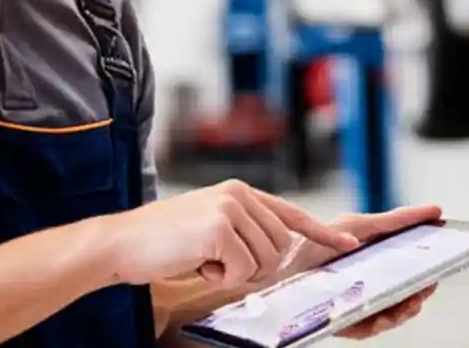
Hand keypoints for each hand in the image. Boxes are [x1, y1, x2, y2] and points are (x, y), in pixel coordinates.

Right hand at [101, 180, 359, 289]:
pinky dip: (219, 276)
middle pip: (279, 248)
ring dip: (233, 272)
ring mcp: (230, 207)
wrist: (121, 242)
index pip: (290, 214)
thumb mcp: (209, 227)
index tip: (347, 243)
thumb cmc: (162, 241)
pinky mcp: (219, 226)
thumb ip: (242, 231)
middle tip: (215, 262)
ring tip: (202, 258)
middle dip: (252, 267)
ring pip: (263, 261)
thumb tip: (274, 253)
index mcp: (240, 192)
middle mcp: (239, 193)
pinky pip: (241, 269)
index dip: (320, 231)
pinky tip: (196, 262)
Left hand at [284, 204, 443, 340]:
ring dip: (406, 309)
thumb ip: (394, 221)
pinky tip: (387, 314)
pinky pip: (369, 327)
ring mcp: (358, 305)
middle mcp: (369, 286)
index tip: (444, 260)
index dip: (428, 267)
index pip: (410, 268)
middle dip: (420, 291)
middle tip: (429, 283)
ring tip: (411, 300)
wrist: (275, 263)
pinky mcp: (344, 322)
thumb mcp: (357, 226)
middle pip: (405, 294)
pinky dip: (382, 322)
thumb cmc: (314, 242)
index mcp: (376, 264)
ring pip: (392, 314)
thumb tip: (434, 210)